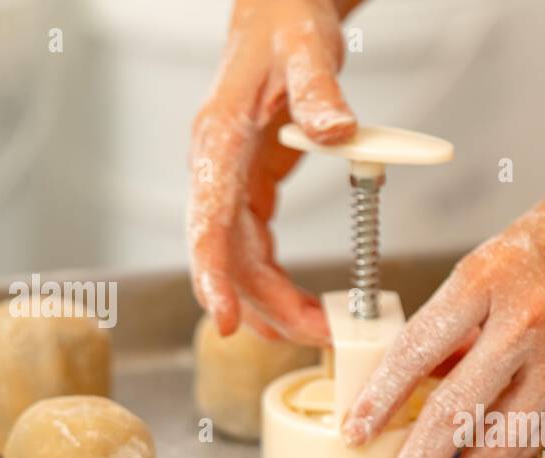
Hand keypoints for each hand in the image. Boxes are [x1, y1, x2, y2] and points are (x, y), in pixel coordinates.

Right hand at [188, 0, 361, 342]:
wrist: (277, 9)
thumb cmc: (286, 21)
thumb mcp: (307, 48)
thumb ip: (319, 89)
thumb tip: (336, 132)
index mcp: (219, 139)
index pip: (208, 218)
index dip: (213, 273)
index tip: (225, 320)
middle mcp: (214, 168)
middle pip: (228, 258)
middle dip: (269, 307)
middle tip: (324, 337)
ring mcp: (228, 183)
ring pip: (240, 264)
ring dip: (275, 306)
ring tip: (323, 332)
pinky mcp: (248, 190)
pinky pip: (255, 252)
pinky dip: (278, 286)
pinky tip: (305, 309)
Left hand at [342, 157, 544, 457]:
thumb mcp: (500, 254)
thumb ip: (464, 317)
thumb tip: (428, 373)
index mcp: (487, 279)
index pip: (417, 350)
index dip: (381, 398)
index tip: (356, 431)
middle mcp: (525, 323)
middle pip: (456, 412)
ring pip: (503, 440)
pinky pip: (543, 433)